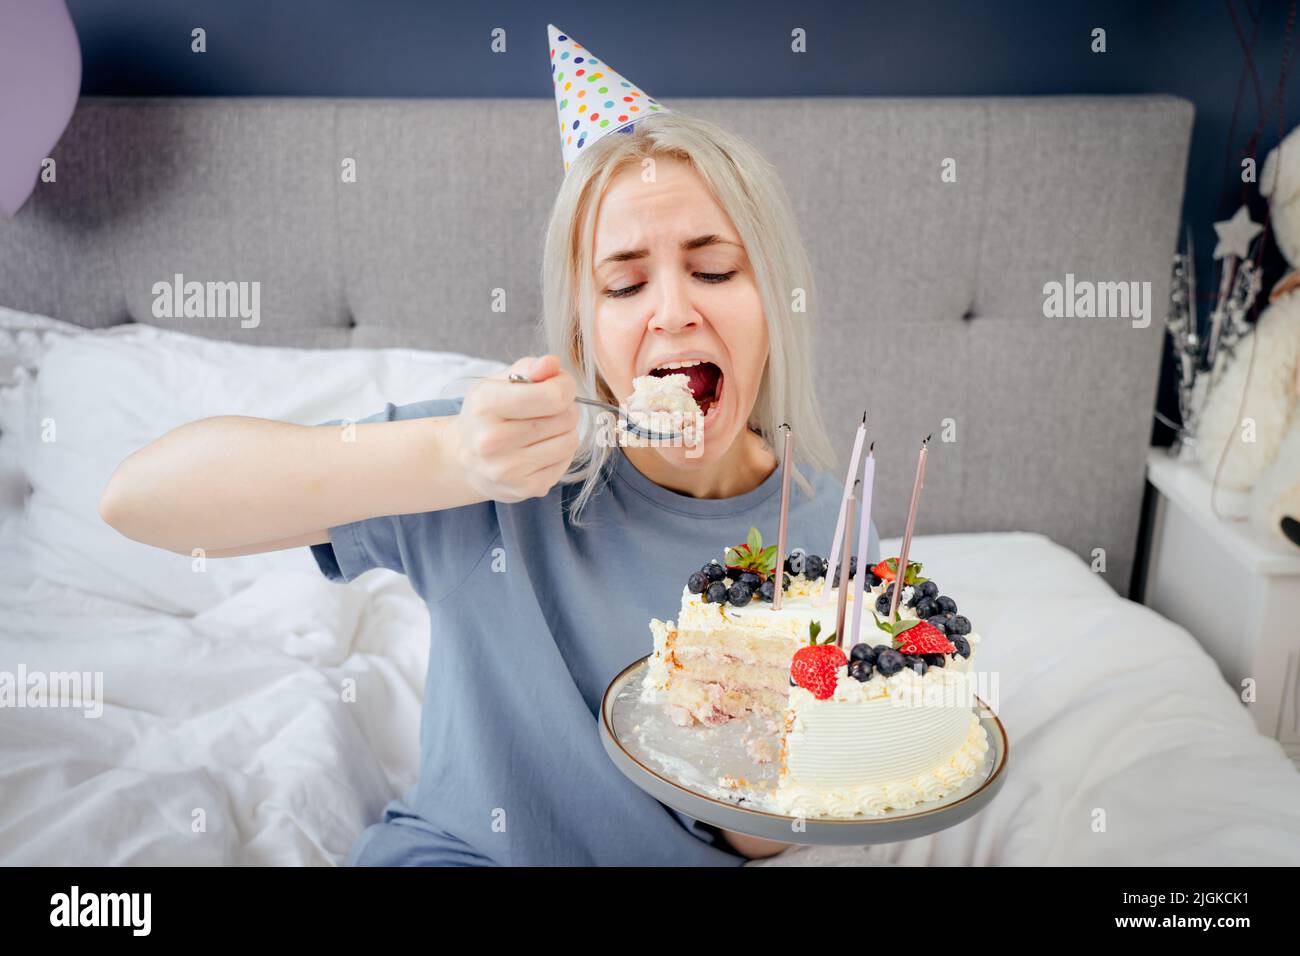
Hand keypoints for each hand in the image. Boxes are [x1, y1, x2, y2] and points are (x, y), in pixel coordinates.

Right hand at [454, 354, 579, 502]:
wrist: (463, 458)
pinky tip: (540, 449)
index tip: (558, 385)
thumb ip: (530, 368)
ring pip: (570, 442)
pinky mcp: (524, 489)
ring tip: (545, 429)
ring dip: (565, 431)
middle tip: (548, 410)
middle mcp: (491, 440)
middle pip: (565, 418)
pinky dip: (560, 453)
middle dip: (565, 409)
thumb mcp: (501, 382)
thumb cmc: (488, 413)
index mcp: (485, 404)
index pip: (553, 396)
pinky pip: (565, 463)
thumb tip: (552, 364)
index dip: (565, 386)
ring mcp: (507, 469)